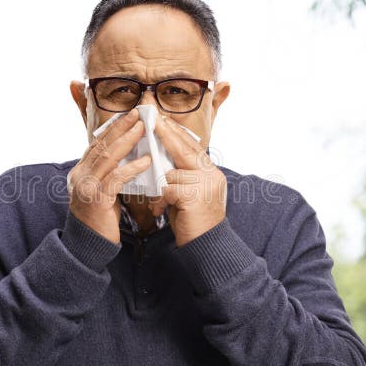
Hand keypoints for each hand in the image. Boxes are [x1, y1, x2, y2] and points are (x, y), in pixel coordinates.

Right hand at [67, 108, 151, 244]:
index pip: (97, 144)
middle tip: (138, 114)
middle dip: (121, 128)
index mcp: (80, 171)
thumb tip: (127, 157)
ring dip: (127, 141)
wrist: (88, 245)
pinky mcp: (96, 199)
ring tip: (143, 129)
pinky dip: (131, 168)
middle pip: (102, 145)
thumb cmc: (99, 218)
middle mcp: (80, 176)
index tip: (129, 116)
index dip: (113, 129)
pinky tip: (146, 161)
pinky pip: (115, 179)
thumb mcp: (100, 190)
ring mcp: (86, 187)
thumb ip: (108, 173)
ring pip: (108, 157)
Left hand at [149, 116, 226, 246]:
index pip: (192, 146)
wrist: (207, 247)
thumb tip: (163, 161)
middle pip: (185, 149)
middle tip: (153, 118)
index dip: (176, 133)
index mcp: (211, 172)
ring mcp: (205, 184)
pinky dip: (160, 200)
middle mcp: (212, 175)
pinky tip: (160, 211)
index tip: (162, 119)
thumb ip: (182, 176)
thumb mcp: (189, 194)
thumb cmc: (193, 222)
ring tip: (159, 205)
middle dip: (167, 134)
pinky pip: (168, 189)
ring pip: (171, 173)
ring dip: (161, 189)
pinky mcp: (195, 196)